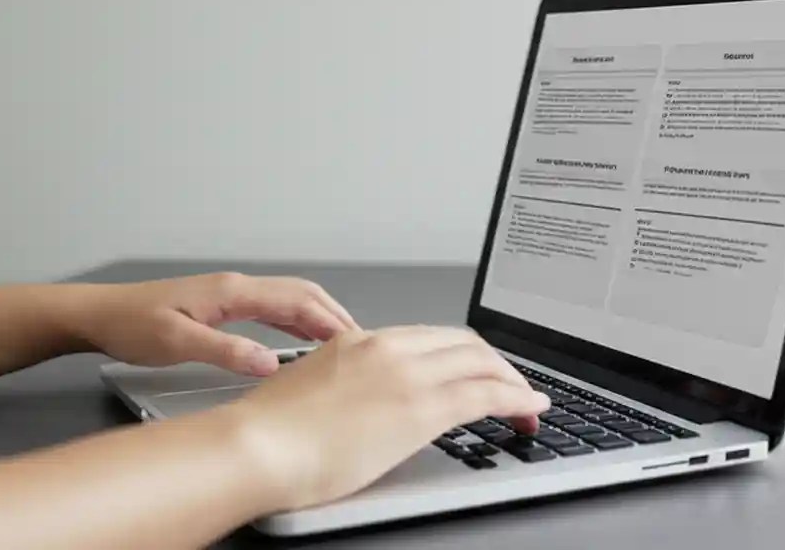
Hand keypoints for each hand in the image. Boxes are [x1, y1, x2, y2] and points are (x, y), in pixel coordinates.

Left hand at [67, 273, 358, 375]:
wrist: (98, 314)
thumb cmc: (131, 326)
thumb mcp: (177, 344)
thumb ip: (226, 351)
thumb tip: (271, 363)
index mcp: (233, 292)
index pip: (296, 302)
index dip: (329, 321)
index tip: (355, 342)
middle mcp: (238, 286)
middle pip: (301, 293)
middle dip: (334, 314)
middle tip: (361, 342)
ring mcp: (231, 293)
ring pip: (290, 298)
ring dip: (319, 316)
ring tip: (343, 341)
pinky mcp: (223, 303)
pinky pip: (273, 306)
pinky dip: (298, 319)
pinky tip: (304, 338)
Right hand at [227, 325, 549, 511]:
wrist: (255, 447)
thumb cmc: (270, 434)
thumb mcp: (317, 393)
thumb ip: (350, 389)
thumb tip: (367, 409)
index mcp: (363, 342)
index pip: (432, 338)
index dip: (464, 355)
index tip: (477, 371)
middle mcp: (390, 348)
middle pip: (464, 343)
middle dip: (495, 365)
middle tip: (511, 387)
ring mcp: (408, 374)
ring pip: (482, 363)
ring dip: (512, 382)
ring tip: (527, 402)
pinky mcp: (422, 406)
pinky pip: (486, 394)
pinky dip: (516, 398)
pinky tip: (529, 409)